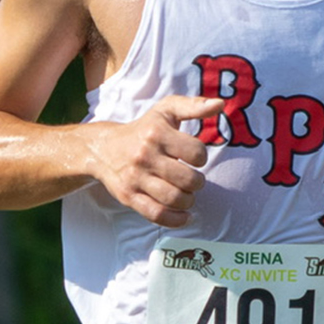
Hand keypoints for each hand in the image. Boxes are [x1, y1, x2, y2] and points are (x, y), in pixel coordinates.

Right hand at [86, 96, 224, 226]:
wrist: (103, 148)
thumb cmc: (144, 129)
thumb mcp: (166, 110)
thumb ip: (194, 106)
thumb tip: (220, 104)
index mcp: (157, 133)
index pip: (196, 152)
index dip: (201, 157)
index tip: (195, 157)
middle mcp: (145, 155)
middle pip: (188, 180)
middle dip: (197, 182)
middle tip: (193, 180)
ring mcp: (135, 178)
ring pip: (173, 199)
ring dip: (188, 200)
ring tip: (187, 194)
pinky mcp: (128, 196)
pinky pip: (156, 214)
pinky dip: (175, 220)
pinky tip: (184, 215)